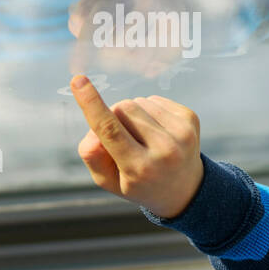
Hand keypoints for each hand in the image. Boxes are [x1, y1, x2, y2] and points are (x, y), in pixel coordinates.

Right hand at [70, 74, 203, 218]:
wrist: (184, 188)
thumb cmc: (138, 183)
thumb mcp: (108, 180)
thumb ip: (92, 156)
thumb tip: (94, 130)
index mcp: (139, 169)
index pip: (110, 130)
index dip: (92, 104)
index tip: (78, 81)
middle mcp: (164, 150)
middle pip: (122, 109)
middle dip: (114, 117)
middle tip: (122, 139)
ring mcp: (182, 133)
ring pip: (138, 102)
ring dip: (132, 115)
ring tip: (142, 138)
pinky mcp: (190, 118)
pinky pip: (154, 99)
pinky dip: (148, 111)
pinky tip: (156, 131)